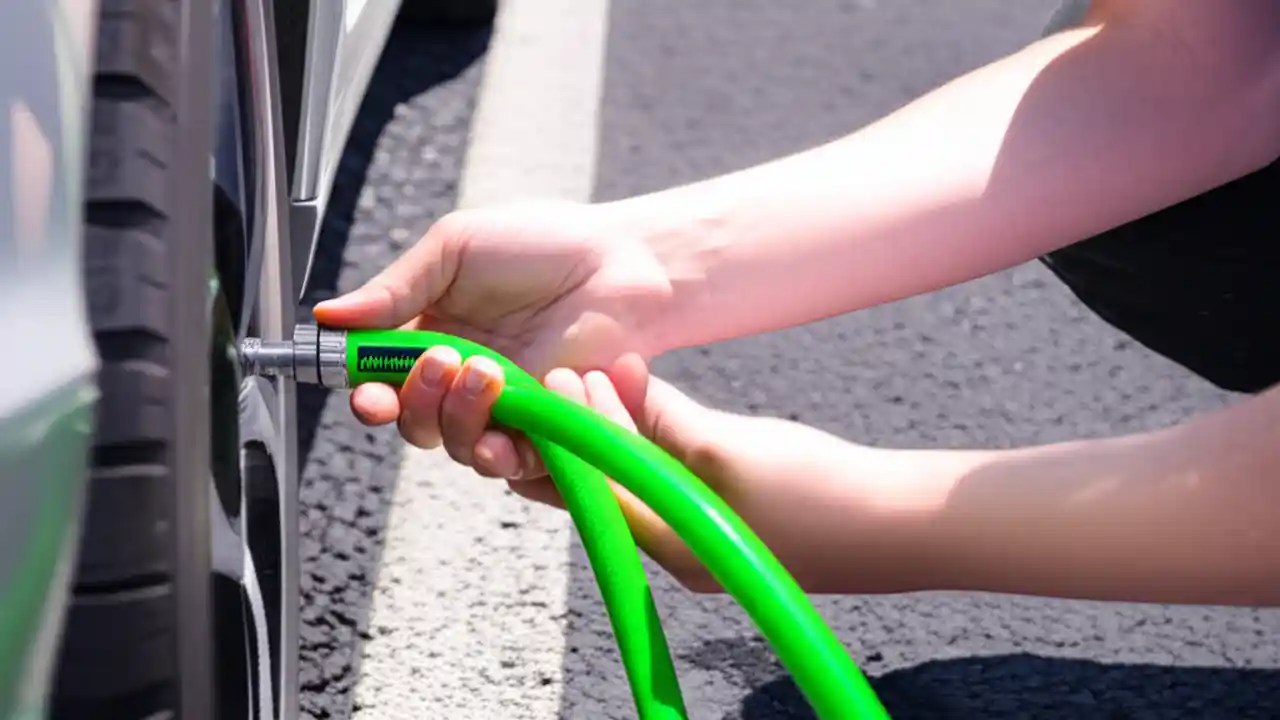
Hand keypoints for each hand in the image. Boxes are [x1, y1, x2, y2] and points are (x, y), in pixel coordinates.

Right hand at [312, 200, 673, 471]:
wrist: (623, 260)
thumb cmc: (543, 243)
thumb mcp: (455, 248)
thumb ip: (395, 288)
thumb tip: (329, 316)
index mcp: (431, 335)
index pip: (382, 382)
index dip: (366, 394)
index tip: (364, 391)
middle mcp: (463, 380)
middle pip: (413, 424)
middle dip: (415, 403)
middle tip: (442, 361)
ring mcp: (507, 408)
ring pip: (458, 446)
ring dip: (460, 417)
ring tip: (487, 371)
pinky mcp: (547, 429)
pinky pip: (513, 462)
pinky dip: (505, 446)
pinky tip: (516, 410)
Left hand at [507, 355, 873, 593]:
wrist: (903, 525)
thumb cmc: (817, 491)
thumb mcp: (727, 446)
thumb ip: (665, 420)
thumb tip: (617, 386)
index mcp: (671, 545)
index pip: (597, 485)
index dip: (576, 430)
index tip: (568, 377)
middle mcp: (681, 554)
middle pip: (613, 489)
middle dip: (590, 433)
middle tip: (575, 376)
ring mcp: (711, 543)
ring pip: (647, 484)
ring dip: (626, 433)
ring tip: (617, 383)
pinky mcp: (738, 526)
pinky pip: (678, 484)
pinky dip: (660, 446)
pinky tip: (661, 411)